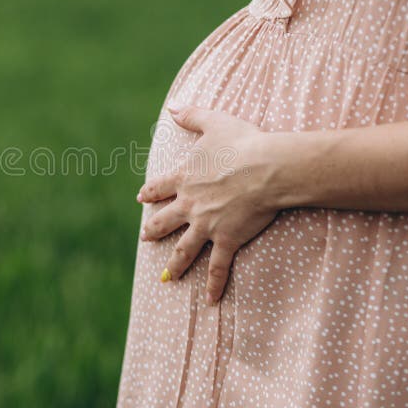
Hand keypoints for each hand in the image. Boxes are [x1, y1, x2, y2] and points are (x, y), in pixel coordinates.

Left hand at [137, 105, 282, 304]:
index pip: (159, 187)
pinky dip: (213, 284)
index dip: (150, 193)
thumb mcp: (214, 122)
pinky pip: (217, 267)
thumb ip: (191, 115)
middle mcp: (190, 205)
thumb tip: (173, 106)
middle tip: (145, 235)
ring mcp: (206, 225)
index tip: (141, 198)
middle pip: (164, 221)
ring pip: (184, 249)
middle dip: (153, 229)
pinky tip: (208, 300)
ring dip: (174, 264)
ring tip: (165, 277)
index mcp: (185, 178)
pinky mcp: (226, 240)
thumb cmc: (243, 143)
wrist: (266, 167)